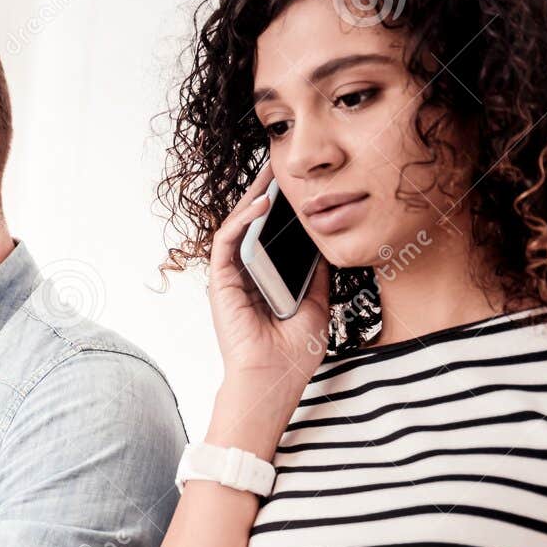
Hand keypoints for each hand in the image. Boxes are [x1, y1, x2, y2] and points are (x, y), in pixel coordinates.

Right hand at [207, 165, 330, 420]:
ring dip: (251, 199)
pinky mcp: (220, 283)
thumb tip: (325, 245)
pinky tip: (260, 205)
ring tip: (270, 175)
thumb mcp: (317, 306)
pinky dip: (242, 221)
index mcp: (266, 281)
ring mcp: (231, 279)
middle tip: (278, 167)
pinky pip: (226, 243)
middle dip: (264, 195)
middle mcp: (245, 277)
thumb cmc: (291, 354)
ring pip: (237, 228)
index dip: (280, 211)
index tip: (297, 187)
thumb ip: (317, 276)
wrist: (273, 379)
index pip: (270, 237)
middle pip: (251, 226)